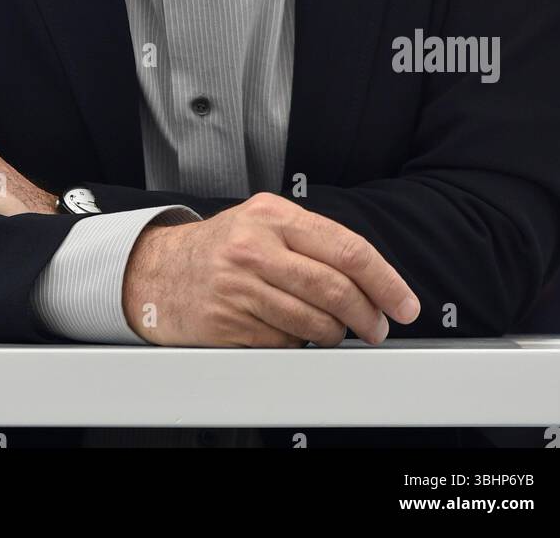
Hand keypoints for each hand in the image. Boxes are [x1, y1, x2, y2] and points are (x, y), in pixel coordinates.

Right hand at [122, 192, 419, 345]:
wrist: (156, 271)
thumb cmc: (220, 249)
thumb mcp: (263, 224)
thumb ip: (311, 242)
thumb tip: (371, 278)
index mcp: (272, 215)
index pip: (346, 248)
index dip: (384, 280)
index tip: (403, 303)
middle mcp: (255, 247)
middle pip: (335, 289)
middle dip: (368, 315)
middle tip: (378, 327)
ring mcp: (240, 286)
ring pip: (314, 323)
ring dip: (335, 335)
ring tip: (333, 331)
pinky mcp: (228, 323)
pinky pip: (285, 343)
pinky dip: (298, 344)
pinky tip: (289, 331)